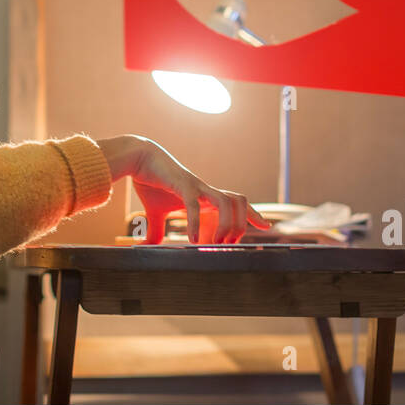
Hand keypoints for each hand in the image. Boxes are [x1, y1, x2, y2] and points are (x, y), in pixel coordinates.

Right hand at [97, 135, 270, 244]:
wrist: (138, 157)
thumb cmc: (149, 181)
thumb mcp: (154, 211)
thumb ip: (157, 230)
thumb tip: (149, 247)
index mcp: (205, 195)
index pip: (236, 202)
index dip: (253, 215)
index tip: (267, 226)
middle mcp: (206, 189)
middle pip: (239, 201)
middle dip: (242, 224)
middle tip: (230, 245)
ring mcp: (196, 186)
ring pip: (226, 202)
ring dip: (226, 225)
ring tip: (215, 244)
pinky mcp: (182, 185)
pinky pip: (194, 205)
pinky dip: (196, 224)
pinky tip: (193, 241)